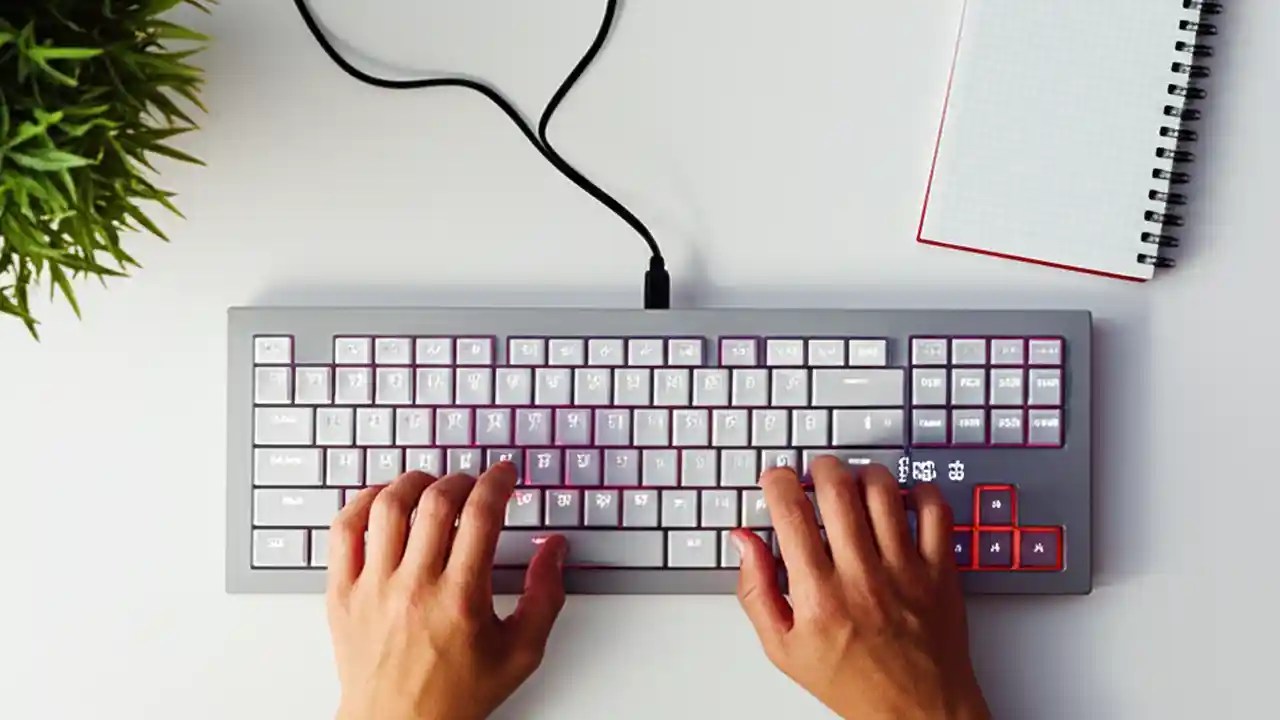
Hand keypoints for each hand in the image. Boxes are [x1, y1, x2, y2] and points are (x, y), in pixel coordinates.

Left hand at [326, 464, 566, 719]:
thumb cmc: (455, 695)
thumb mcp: (520, 652)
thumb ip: (545, 596)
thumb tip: (554, 550)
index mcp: (460, 597)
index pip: (481, 514)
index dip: (497, 482)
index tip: (504, 475)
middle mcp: (414, 586)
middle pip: (436, 501)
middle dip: (461, 479)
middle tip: (472, 484)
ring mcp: (373, 587)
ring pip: (388, 507)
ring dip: (414, 482)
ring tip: (429, 485)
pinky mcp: (342, 592)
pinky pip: (344, 530)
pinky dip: (362, 503)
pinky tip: (382, 501)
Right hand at [733, 458, 989, 719]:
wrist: (917, 711)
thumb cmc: (852, 682)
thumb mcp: (783, 648)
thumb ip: (756, 590)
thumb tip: (744, 542)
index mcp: (817, 594)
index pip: (790, 511)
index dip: (779, 481)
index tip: (778, 479)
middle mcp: (861, 576)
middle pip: (837, 487)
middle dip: (821, 467)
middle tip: (818, 472)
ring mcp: (905, 570)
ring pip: (884, 490)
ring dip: (864, 474)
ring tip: (856, 483)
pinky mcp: (940, 571)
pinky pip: (935, 510)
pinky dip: (920, 492)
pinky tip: (903, 500)